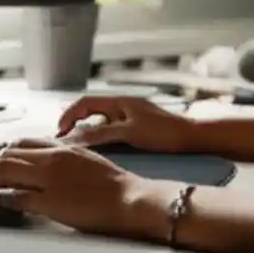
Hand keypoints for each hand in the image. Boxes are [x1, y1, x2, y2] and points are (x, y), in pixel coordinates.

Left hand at [0, 139, 166, 238]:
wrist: (131, 199)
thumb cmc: (115, 184)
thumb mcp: (87, 159)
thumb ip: (65, 158)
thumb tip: (49, 163)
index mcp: (62, 148)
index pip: (22, 142)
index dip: (5, 152)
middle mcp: (51, 159)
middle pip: (8, 154)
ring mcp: (48, 180)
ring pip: (5, 171)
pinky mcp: (49, 202)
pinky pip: (15, 197)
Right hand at [57, 95, 195, 152]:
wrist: (194, 138)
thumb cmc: (164, 133)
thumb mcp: (129, 133)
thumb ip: (101, 133)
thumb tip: (75, 137)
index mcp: (118, 102)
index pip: (83, 103)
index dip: (68, 116)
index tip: (59, 133)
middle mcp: (122, 106)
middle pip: (90, 110)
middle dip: (74, 123)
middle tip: (64, 140)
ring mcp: (130, 116)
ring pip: (100, 121)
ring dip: (88, 131)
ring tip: (80, 147)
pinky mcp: (137, 127)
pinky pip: (111, 129)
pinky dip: (101, 137)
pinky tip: (102, 150)